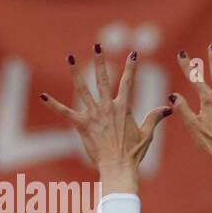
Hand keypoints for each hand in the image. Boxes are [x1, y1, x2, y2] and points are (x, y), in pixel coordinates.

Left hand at [39, 48, 170, 174]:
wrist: (119, 167)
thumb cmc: (133, 153)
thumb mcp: (147, 134)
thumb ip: (154, 118)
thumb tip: (168, 107)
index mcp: (124, 108)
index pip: (128, 82)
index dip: (131, 67)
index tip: (133, 54)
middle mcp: (108, 107)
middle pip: (103, 79)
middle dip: (100, 61)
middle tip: (97, 46)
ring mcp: (94, 115)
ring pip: (83, 89)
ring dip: (76, 73)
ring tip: (71, 57)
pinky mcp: (82, 125)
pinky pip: (65, 113)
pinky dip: (53, 105)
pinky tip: (43, 96)